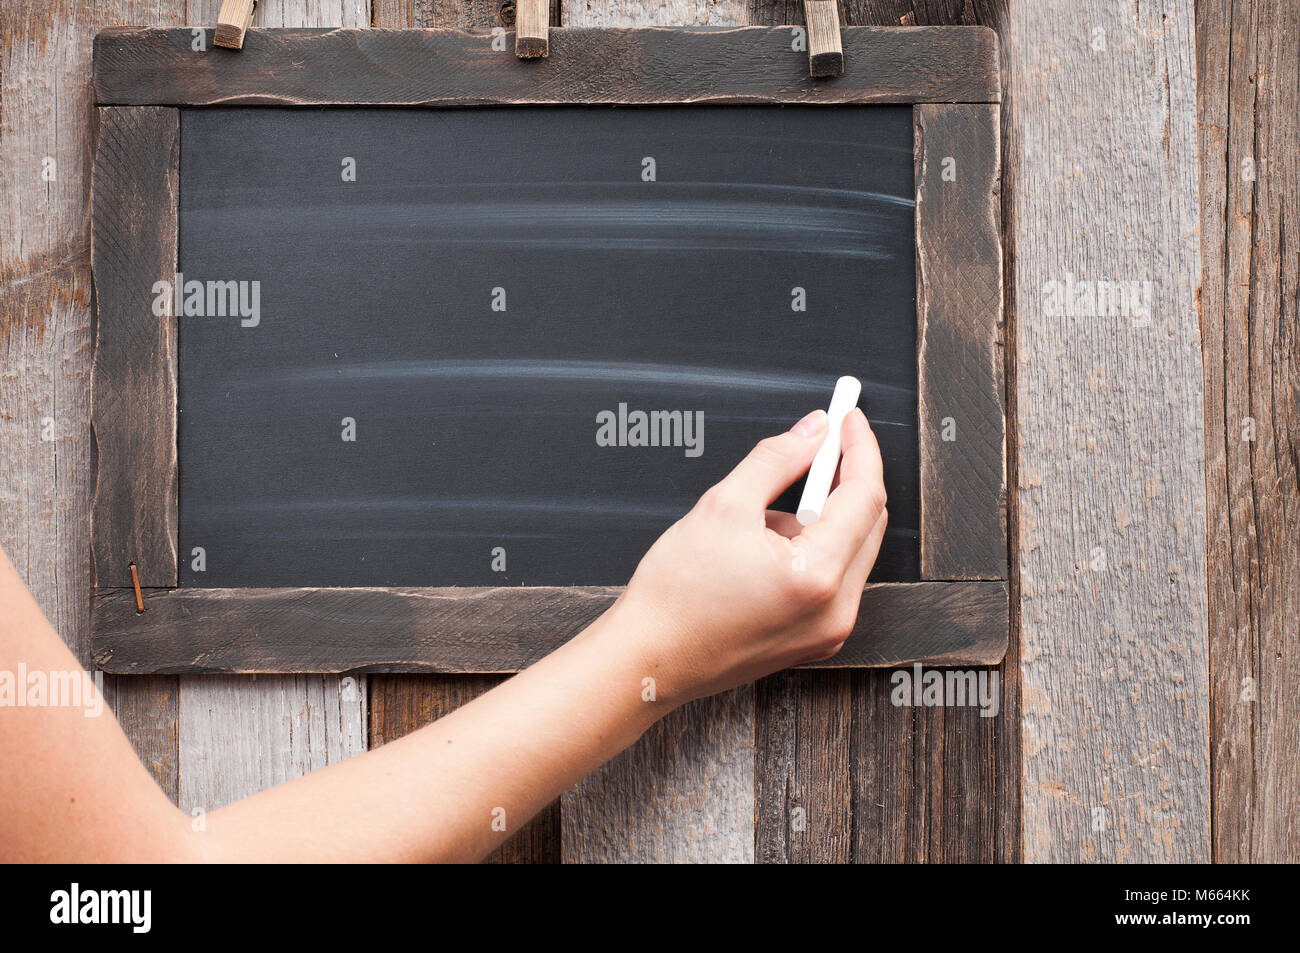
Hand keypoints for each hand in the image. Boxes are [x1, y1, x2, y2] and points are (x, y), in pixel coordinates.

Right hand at [612, 407, 887, 703]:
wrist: (650, 659)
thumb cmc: (676, 595)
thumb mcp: (723, 506)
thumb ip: (777, 459)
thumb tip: (813, 430)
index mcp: (818, 576)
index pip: (864, 495)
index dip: (858, 447)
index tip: (847, 417)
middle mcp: (836, 610)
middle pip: (867, 523)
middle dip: (843, 479)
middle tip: (815, 447)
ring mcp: (829, 630)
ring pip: (849, 550)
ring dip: (821, 518)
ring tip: (757, 523)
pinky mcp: (815, 639)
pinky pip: (833, 579)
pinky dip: (811, 550)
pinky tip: (761, 551)